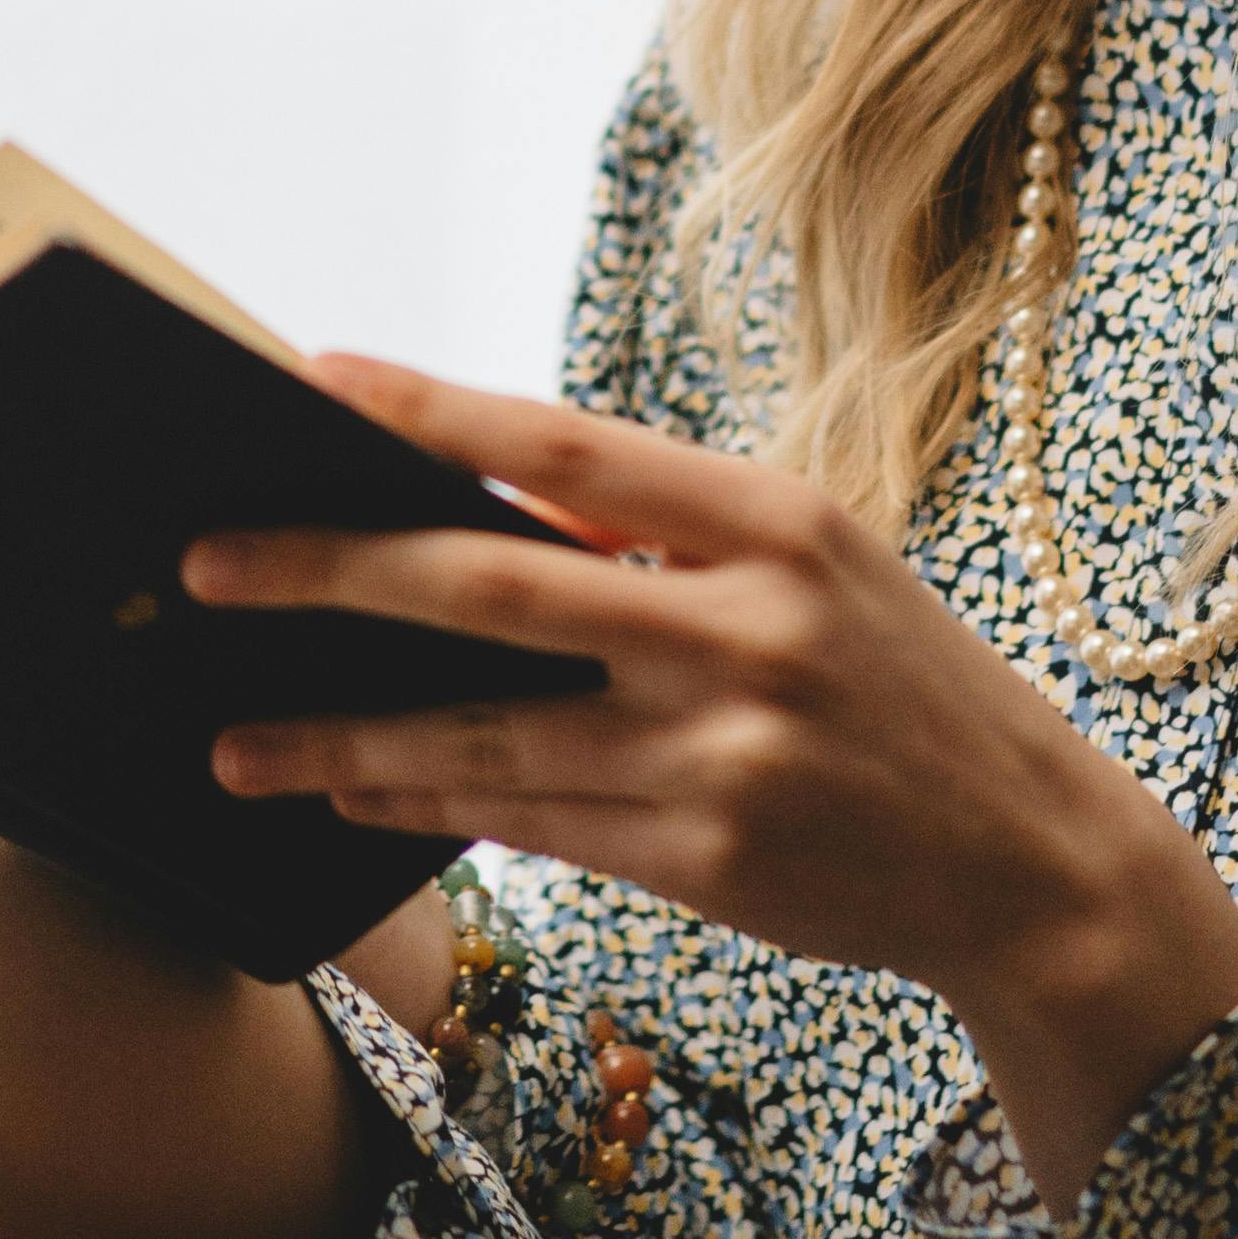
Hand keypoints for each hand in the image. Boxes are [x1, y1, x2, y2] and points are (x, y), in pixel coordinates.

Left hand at [187, 360, 1237, 1215]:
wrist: (1030, 856)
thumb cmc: (899, 686)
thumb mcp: (817, 569)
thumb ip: (663, 536)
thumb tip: (475, 506)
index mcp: (775, 521)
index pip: (569, 444)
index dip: (433, 411)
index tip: (313, 381)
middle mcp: (745, 626)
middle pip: (492, 586)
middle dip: (331, 574)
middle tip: (207, 566)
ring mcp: (724, 749)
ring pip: (484, 735)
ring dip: (341, 737)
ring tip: (231, 737)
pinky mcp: (706, 856)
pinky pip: (527, 826)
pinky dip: (425, 809)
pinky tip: (346, 797)